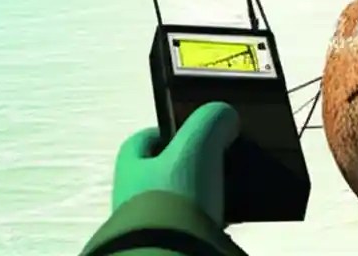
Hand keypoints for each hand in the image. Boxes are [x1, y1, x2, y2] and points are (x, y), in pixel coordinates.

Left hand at [111, 102, 240, 225]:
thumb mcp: (197, 146)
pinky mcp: (164, 247)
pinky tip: (222, 222)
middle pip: (160, 172)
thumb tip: (225, 115)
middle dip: (186, 166)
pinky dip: (202, 222)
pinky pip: (186, 228)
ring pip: (175, 202)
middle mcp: (132, 196)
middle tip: (217, 161)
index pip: (142, 141)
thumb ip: (211, 121)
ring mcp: (147, 225)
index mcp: (130, 167)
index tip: (194, 130)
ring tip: (227, 194)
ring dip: (196, 197)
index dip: (168, 131)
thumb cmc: (175, 196)